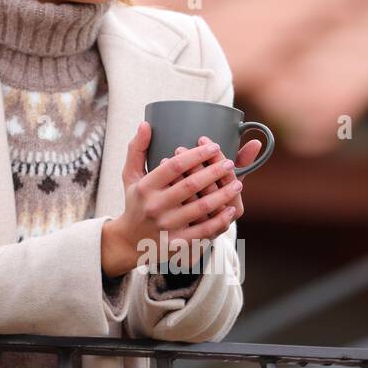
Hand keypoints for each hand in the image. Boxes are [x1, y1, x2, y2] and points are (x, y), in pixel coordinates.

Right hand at [102, 122, 240, 276]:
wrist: (130, 242)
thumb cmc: (135, 202)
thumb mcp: (130, 176)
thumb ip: (137, 149)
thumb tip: (146, 123)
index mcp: (145, 187)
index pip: (173, 166)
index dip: (195, 155)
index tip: (212, 145)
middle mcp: (155, 206)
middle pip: (190, 186)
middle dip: (214, 172)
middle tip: (229, 163)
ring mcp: (166, 226)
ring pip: (201, 208)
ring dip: (223, 194)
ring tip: (237, 183)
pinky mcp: (177, 243)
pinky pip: (204, 231)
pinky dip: (220, 219)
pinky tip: (231, 209)